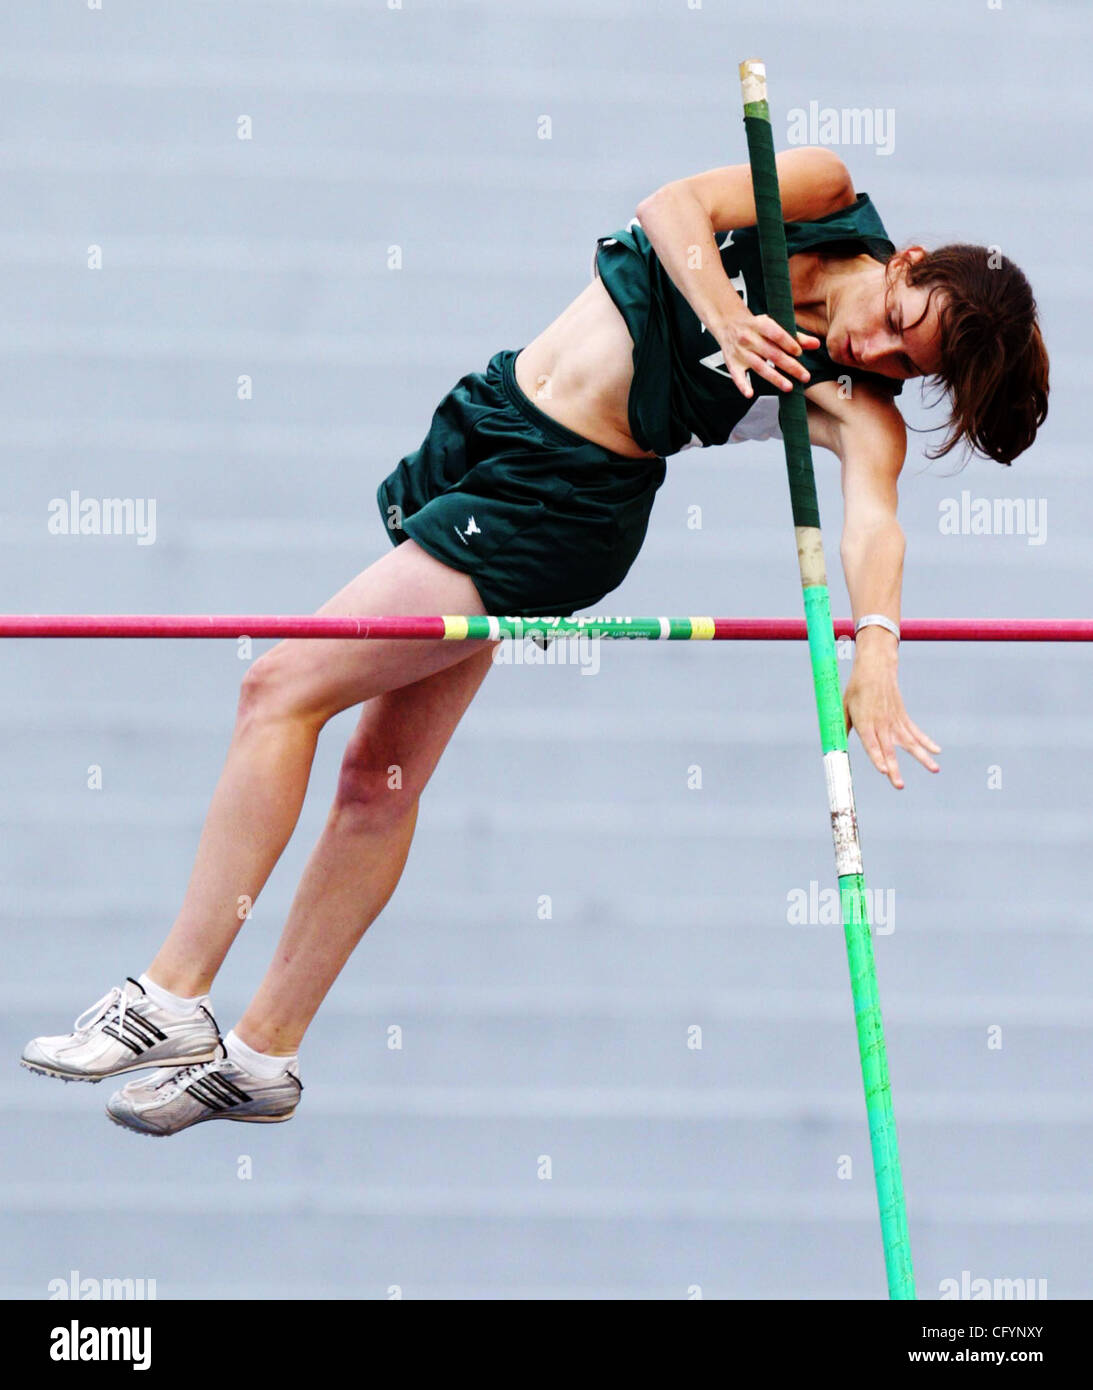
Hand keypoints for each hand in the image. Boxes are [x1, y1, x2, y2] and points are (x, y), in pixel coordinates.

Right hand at [715, 308, 819, 396]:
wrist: (727, 324)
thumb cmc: (756, 325)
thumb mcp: (773, 324)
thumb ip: (795, 336)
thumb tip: (817, 345)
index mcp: (760, 324)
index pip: (776, 334)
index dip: (788, 343)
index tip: (799, 353)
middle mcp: (748, 338)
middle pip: (772, 354)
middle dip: (790, 366)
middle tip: (805, 377)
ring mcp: (740, 352)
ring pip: (759, 367)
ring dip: (775, 378)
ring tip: (789, 387)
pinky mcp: (732, 364)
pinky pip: (737, 376)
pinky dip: (742, 386)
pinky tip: (750, 394)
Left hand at [843, 660, 940, 790]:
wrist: (875, 669)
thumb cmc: (856, 690)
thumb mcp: (843, 708)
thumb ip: (841, 728)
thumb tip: (834, 747)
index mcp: (864, 722)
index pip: (871, 743)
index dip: (876, 757)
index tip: (882, 770)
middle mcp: (881, 724)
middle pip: (889, 749)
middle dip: (894, 769)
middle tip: (899, 785)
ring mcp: (894, 721)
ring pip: (909, 742)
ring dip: (922, 757)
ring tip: (935, 770)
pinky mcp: (902, 717)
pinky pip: (916, 732)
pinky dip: (927, 742)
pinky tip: (936, 752)